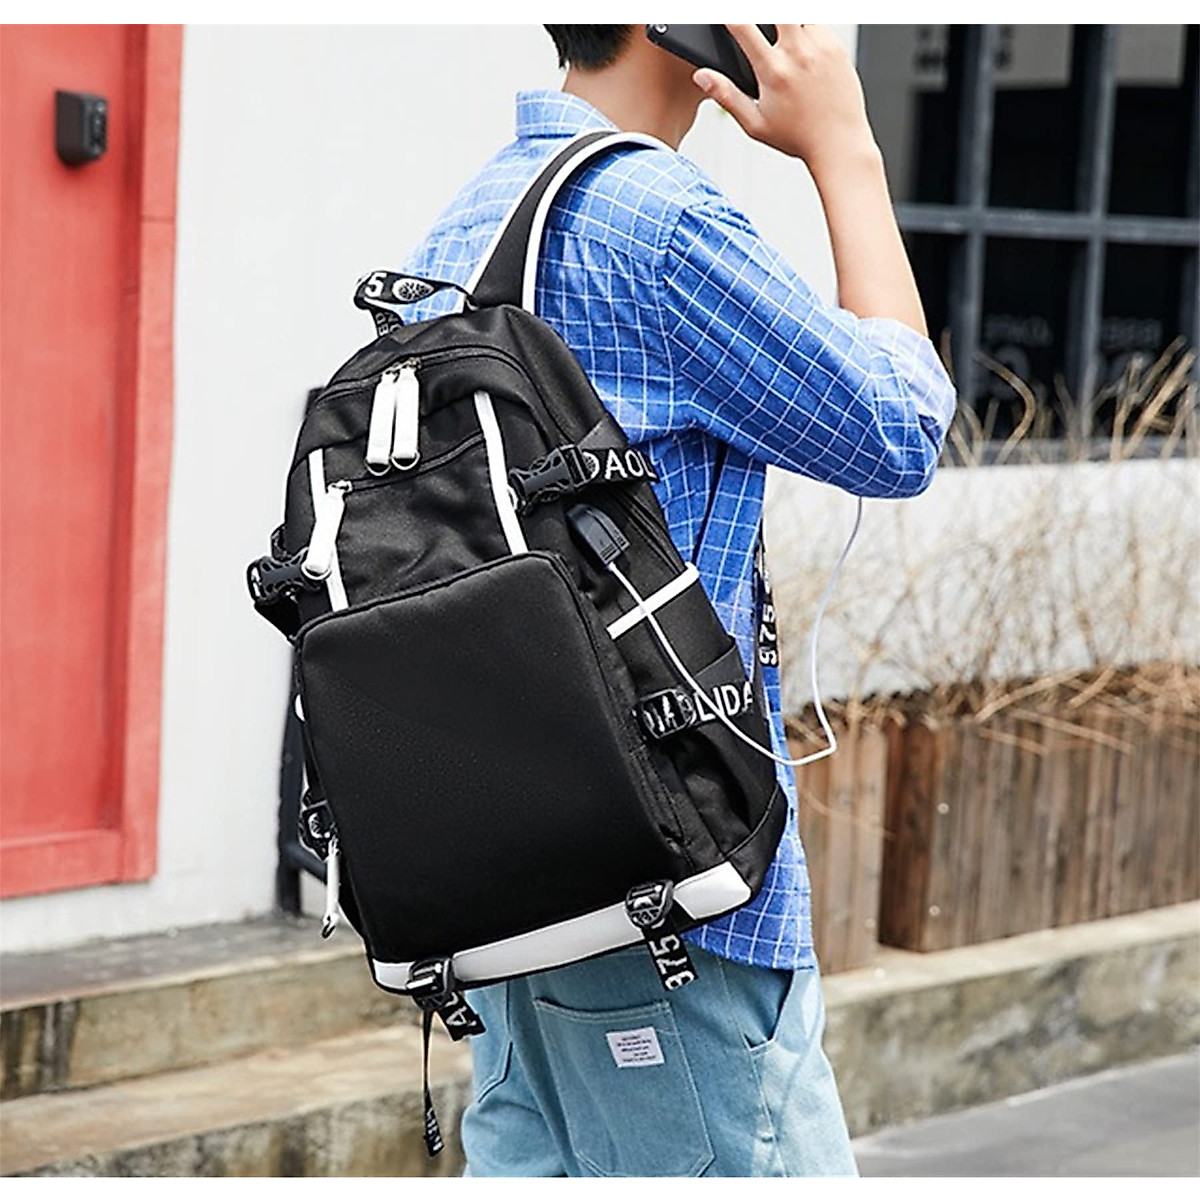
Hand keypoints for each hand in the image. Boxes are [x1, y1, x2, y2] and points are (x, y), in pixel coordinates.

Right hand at [693, 25, 877, 175]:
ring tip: (783, 38)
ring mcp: (820, 46)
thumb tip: (701, 77)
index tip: (725, 15)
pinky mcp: (837, 47)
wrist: (839, 142)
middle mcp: (797, 52)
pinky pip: (819, 23)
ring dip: (788, 20)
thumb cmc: (797, 137)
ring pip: (799, 12)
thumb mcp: (754, 123)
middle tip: (759, 28)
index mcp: (772, 70)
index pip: (743, 26)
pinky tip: (804, 48)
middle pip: (775, 10)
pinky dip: (808, 28)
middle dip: (764, 12)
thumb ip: (726, 96)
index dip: (729, 15)